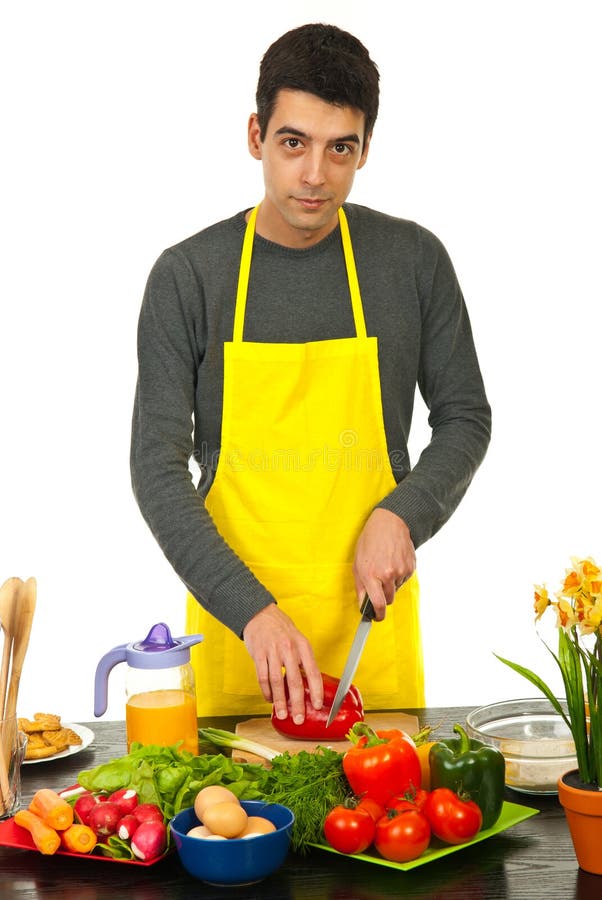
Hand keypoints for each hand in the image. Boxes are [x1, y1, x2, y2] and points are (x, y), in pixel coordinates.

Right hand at [242, 604, 322, 723]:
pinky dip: (266, 692)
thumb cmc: (281, 629)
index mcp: (303, 646)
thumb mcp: (298, 640)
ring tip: (283, 714)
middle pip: (294, 681)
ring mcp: (273, 651)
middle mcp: (289, 648)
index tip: (317, 705)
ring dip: (280, 701)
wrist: (260, 614)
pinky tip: (269, 699)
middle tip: (299, 718)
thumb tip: (309, 685)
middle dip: (297, 703)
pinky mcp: (258, 654)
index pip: (313, 672)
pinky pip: (263, 677)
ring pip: (277, 682)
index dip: (316, 691)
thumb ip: (303, 660)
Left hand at [353, 508, 415, 619]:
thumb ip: (360, 587)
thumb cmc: (370, 542)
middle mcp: (387, 574)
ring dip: (391, 584)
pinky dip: (399, 576)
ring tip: (385, 566)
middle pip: (389, 600)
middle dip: (383, 597)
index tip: (377, 617)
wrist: (390, 523)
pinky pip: (404, 580)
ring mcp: (400, 571)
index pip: (378, 604)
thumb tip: (363, 605)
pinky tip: (393, 562)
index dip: (378, 615)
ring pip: (396, 589)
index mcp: (371, 574)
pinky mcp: (410, 567)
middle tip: (379, 584)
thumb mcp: (357, 563)